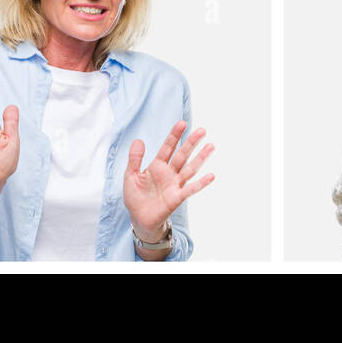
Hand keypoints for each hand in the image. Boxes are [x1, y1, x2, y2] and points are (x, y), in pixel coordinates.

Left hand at [123, 120, 214, 241]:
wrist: (138, 219)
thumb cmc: (135, 197)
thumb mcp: (130, 175)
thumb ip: (135, 158)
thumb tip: (139, 140)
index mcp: (157, 165)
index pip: (168, 147)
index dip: (174, 135)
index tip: (183, 123)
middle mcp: (169, 173)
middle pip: (182, 155)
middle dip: (191, 142)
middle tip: (202, 130)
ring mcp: (174, 185)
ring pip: (189, 169)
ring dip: (200, 158)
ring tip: (211, 146)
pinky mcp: (177, 198)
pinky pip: (190, 189)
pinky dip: (201, 183)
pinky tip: (211, 176)